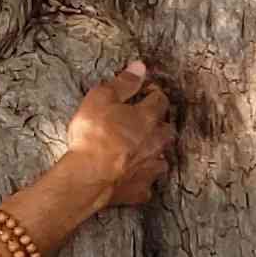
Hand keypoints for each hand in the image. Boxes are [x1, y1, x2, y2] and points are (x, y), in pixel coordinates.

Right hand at [61, 60, 174, 207]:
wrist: (88, 176)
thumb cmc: (93, 137)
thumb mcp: (101, 99)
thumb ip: (123, 83)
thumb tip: (139, 67)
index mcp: (147, 117)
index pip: (159, 100)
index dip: (153, 93)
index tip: (146, 91)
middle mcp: (154, 142)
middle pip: (167, 130)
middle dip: (160, 124)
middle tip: (148, 120)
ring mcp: (149, 167)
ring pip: (161, 158)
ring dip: (155, 153)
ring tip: (144, 151)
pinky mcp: (139, 189)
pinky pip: (147, 185)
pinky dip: (142, 181)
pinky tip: (135, 179)